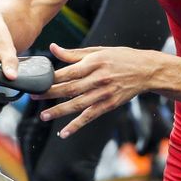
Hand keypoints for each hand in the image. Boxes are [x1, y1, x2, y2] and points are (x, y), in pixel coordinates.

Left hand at [34, 43, 152, 137]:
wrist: (146, 70)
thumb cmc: (121, 57)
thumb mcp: (99, 50)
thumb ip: (74, 54)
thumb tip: (53, 49)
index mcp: (94, 62)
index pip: (68, 71)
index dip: (51, 77)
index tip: (37, 79)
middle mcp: (98, 78)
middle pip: (70, 88)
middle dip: (50, 93)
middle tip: (34, 96)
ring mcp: (104, 93)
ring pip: (77, 104)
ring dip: (59, 111)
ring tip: (44, 115)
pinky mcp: (109, 105)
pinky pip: (90, 117)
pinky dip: (76, 125)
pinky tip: (64, 132)